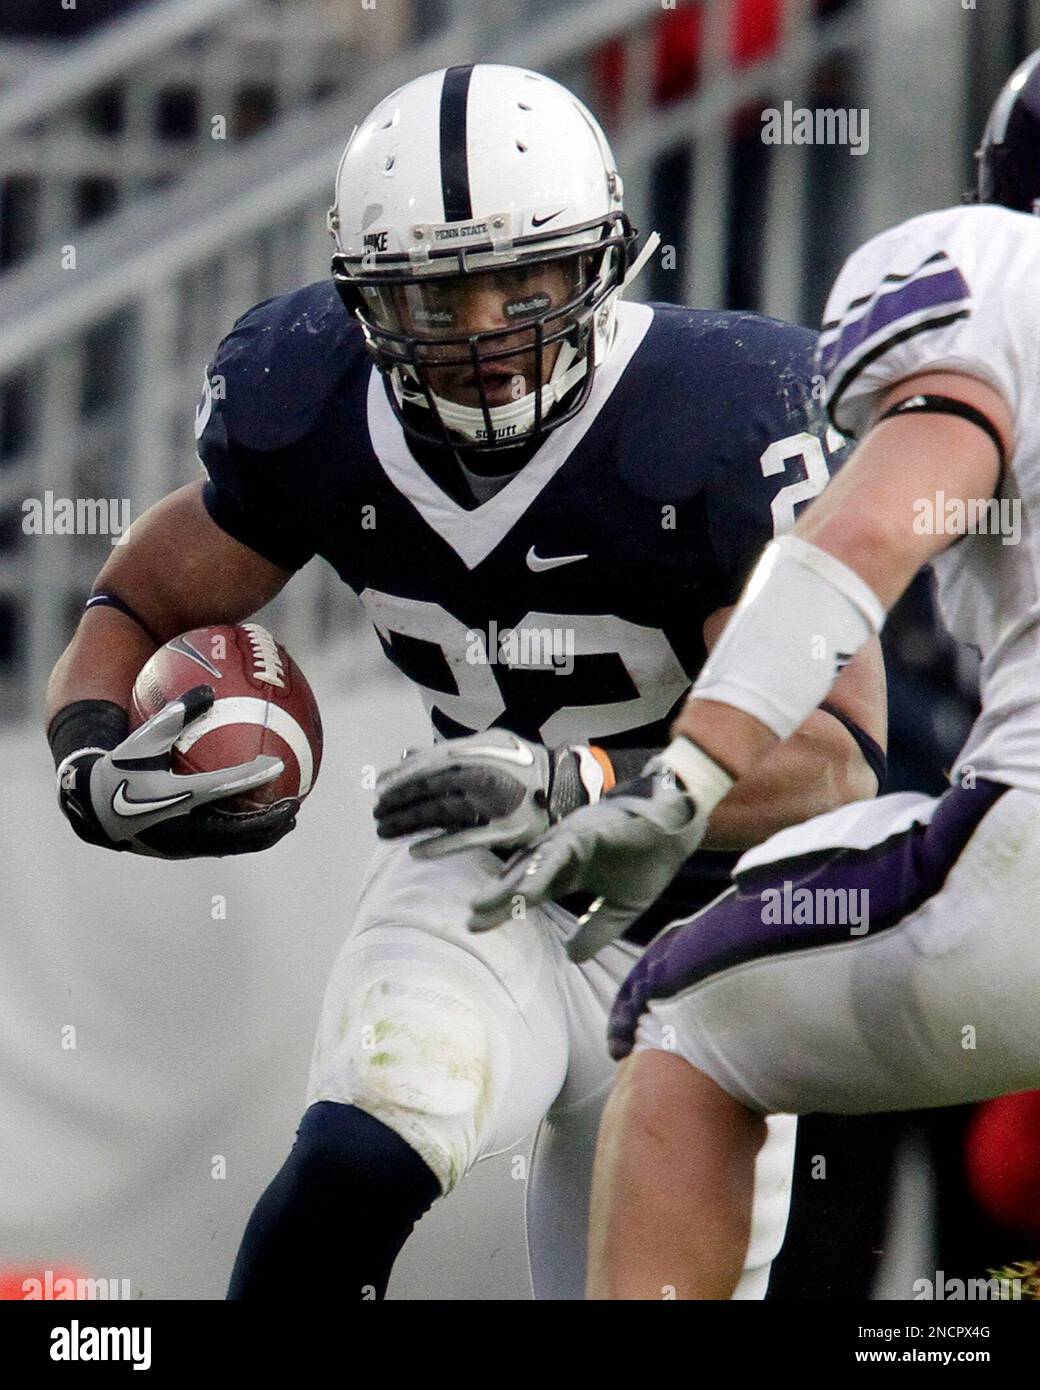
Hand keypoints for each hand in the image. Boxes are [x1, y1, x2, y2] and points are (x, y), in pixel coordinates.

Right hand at [57, 685, 288, 857]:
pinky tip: (258, 823)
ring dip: (262, 834)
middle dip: (270, 821)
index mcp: (178, 795)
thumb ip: (178, 713)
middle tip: (295, 806)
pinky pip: (222, 845)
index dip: (253, 777)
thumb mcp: (145, 738)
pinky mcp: (183, 851)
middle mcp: (185, 826)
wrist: (93, 809)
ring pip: (233, 844)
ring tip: (287, 821)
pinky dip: (244, 836)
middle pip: (239, 830)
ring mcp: (185, 844)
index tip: (279, 765)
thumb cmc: (122, 767)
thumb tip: (207, 688)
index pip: (224, 786)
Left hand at [374, 729, 556, 859]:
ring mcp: (496, 803)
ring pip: (442, 813)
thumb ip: (449, 750)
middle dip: (400, 801)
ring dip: (410, 823)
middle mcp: (486, 774)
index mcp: (480, 752)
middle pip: (432, 788)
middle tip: (376, 813)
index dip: (403, 775)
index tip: (380, 787)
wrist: (564, 786)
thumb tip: (407, 753)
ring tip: (384, 832)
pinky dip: (440, 845)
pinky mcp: (505, 829)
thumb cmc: (521, 764)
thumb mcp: (489, 745)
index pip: (432, 762)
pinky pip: (467, 839)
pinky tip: (415, 852)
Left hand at [467, 757, 711, 961]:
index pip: (531, 892)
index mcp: (571, 871)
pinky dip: (539, 872)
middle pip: (523, 878)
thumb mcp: (620, 908)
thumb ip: (596, 931)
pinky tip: (525, 892)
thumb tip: (572, 958)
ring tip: (484, 907)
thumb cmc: (649, 861)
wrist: (677, 830)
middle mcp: (563, 854)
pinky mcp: (584, 832)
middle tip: (471, 920)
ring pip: (533, 864)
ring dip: (510, 885)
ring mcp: (571, 840)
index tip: (479, 928)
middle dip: (497, 899)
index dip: (506, 909)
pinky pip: (557, 853)